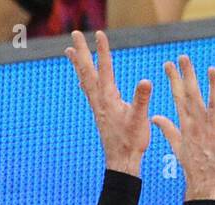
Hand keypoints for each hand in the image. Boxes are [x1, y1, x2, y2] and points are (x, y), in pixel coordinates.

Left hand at [65, 30, 151, 176]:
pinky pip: (88, 91)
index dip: (102, 51)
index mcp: (109, 98)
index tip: (99, 33)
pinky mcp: (99, 113)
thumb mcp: (140, 119)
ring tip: (69, 51)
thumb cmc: (132, 142)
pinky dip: (83, 80)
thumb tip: (146, 81)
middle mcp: (99, 100)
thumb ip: (141, 99)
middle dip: (82, 51)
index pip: (105, 69)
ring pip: (85, 79)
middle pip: (88, 70)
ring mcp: (98, 106)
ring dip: (78, 64)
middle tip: (75, 34)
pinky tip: (82, 79)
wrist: (121, 161)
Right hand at [151, 56, 214, 201]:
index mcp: (187, 126)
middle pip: (192, 96)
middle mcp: (199, 126)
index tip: (169, 64)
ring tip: (212, 70)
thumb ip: (168, 129)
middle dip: (188, 76)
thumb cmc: (194, 169)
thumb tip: (155, 118)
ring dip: (214, 87)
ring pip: (214, 105)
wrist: (206, 188)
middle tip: (184, 57)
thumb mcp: (177, 146)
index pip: (179, 98)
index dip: (174, 80)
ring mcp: (214, 132)